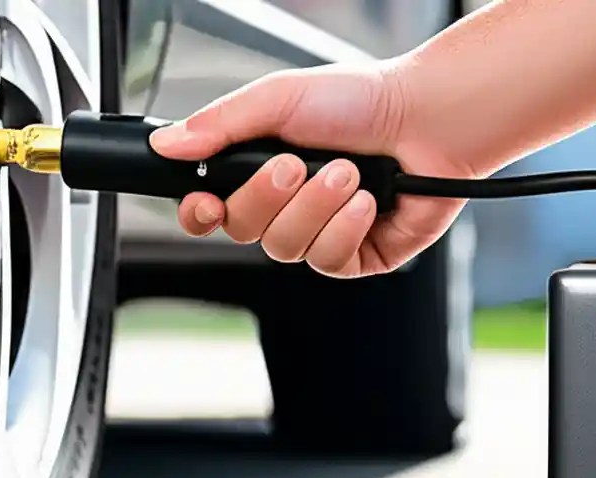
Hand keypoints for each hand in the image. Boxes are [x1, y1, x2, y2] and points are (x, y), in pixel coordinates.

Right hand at [148, 61, 472, 277]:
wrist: (429, 119)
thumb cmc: (362, 101)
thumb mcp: (278, 99)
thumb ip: (219, 125)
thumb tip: (166, 144)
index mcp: (258, 171)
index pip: (209, 210)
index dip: (199, 214)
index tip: (205, 203)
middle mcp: (285, 207)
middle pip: (242, 230)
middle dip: (269, 197)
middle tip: (295, 164)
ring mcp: (319, 235)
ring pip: (285, 247)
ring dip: (316, 207)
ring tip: (347, 173)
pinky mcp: (355, 257)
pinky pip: (328, 260)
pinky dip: (346, 228)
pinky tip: (366, 201)